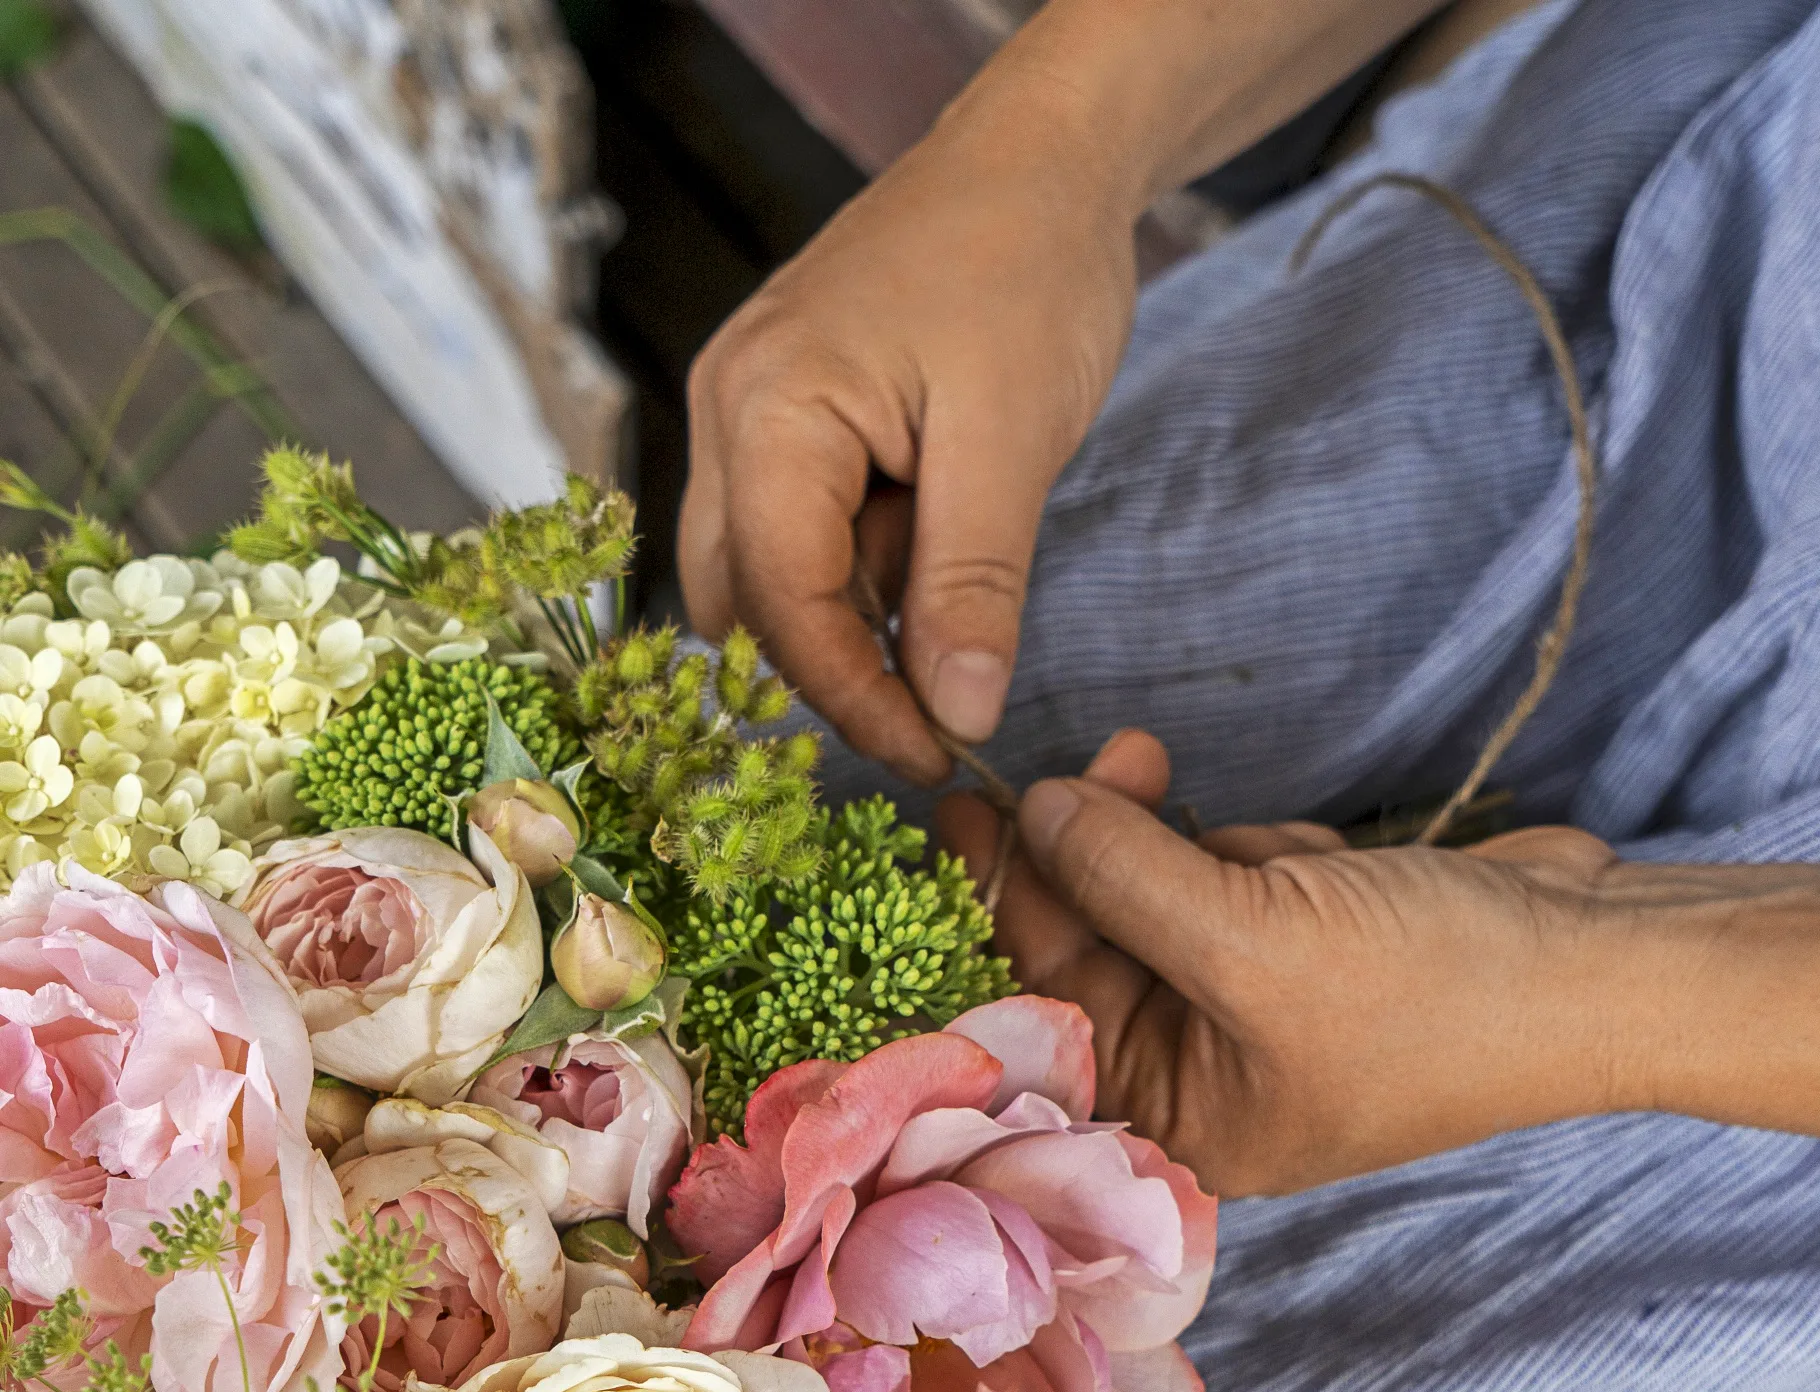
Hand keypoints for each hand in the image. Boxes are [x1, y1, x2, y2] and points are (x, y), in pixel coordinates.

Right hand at [679, 79, 1138, 782]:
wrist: (1042, 160)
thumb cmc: (1026, 266)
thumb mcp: (1013, 441)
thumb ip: (973, 586)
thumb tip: (959, 714)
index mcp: (768, 411)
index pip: (785, 607)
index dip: (857, 700)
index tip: (935, 754)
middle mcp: (728, 412)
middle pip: (752, 604)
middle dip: (841, 670)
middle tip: (940, 715)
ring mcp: (747, 414)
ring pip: (770, 576)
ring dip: (852, 622)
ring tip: (946, 619)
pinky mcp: (786, 421)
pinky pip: (802, 532)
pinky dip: (862, 573)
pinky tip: (930, 558)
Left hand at [939, 732, 1627, 1193]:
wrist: (1600, 964)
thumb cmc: (1434, 995)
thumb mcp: (1254, 940)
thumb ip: (1125, 876)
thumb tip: (1033, 810)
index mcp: (1175, 1122)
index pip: (1038, 1016)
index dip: (988, 917)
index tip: (951, 818)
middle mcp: (1198, 1074)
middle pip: (1085, 944)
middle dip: (1101, 857)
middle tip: (1100, 764)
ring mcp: (1250, 1004)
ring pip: (1155, 892)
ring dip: (1203, 853)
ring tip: (1283, 858)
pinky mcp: (1299, 940)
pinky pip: (1227, 873)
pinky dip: (1264, 854)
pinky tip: (1328, 864)